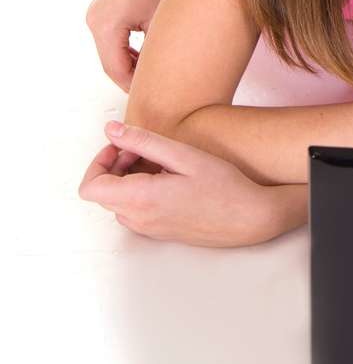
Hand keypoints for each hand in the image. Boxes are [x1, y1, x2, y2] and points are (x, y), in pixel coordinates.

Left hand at [78, 122, 295, 244]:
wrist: (250, 219)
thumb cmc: (224, 186)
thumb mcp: (184, 155)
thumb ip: (143, 142)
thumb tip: (111, 130)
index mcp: (140, 199)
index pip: (91, 187)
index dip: (100, 161)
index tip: (124, 146)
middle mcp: (139, 219)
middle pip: (103, 193)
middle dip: (116, 166)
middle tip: (145, 150)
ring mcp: (149, 229)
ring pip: (118, 202)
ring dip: (128, 179)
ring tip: (160, 163)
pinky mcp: (159, 233)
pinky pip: (134, 211)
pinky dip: (139, 192)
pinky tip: (168, 179)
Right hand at [86, 0, 179, 90]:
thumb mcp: (161, 22)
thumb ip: (156, 52)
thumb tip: (159, 77)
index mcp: (106, 28)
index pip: (116, 70)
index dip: (133, 85)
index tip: (151, 95)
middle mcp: (94, 22)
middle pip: (110, 63)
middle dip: (131, 76)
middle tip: (154, 89)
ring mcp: (96, 14)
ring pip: (111, 52)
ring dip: (129, 63)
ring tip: (153, 72)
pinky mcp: (103, 9)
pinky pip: (112, 38)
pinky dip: (126, 49)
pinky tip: (145, 54)